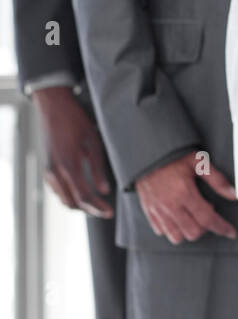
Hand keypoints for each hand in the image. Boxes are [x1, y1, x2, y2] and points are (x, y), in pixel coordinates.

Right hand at [32, 86, 113, 217]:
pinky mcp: (47, 167)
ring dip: (79, 204)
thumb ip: (98, 168)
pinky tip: (81, 191)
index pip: (83, 197)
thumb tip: (104, 190)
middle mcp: (55, 172)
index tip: (109, 212)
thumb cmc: (75, 121)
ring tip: (96, 203)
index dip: (97, 208)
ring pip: (63, 198)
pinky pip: (57, 190)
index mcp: (68, 166)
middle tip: (104, 209)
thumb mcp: (93, 142)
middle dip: (89, 209)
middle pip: (72, 202)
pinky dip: (69, 195)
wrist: (54, 107)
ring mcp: (49, 170)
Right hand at [134, 151, 237, 243]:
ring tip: (193, 217)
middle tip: (207, 213)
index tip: (231, 232)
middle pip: (193, 232)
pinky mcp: (148, 211)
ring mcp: (157, 210)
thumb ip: (217, 179)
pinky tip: (178, 217)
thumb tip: (233, 194)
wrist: (146, 152)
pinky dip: (172, 229)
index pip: (207, 218)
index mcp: (184, 192)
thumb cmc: (174, 156)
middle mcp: (170, 205)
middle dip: (205, 228)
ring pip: (176, 237)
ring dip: (188, 231)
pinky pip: (161, 231)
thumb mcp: (198, 161)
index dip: (222, 227)